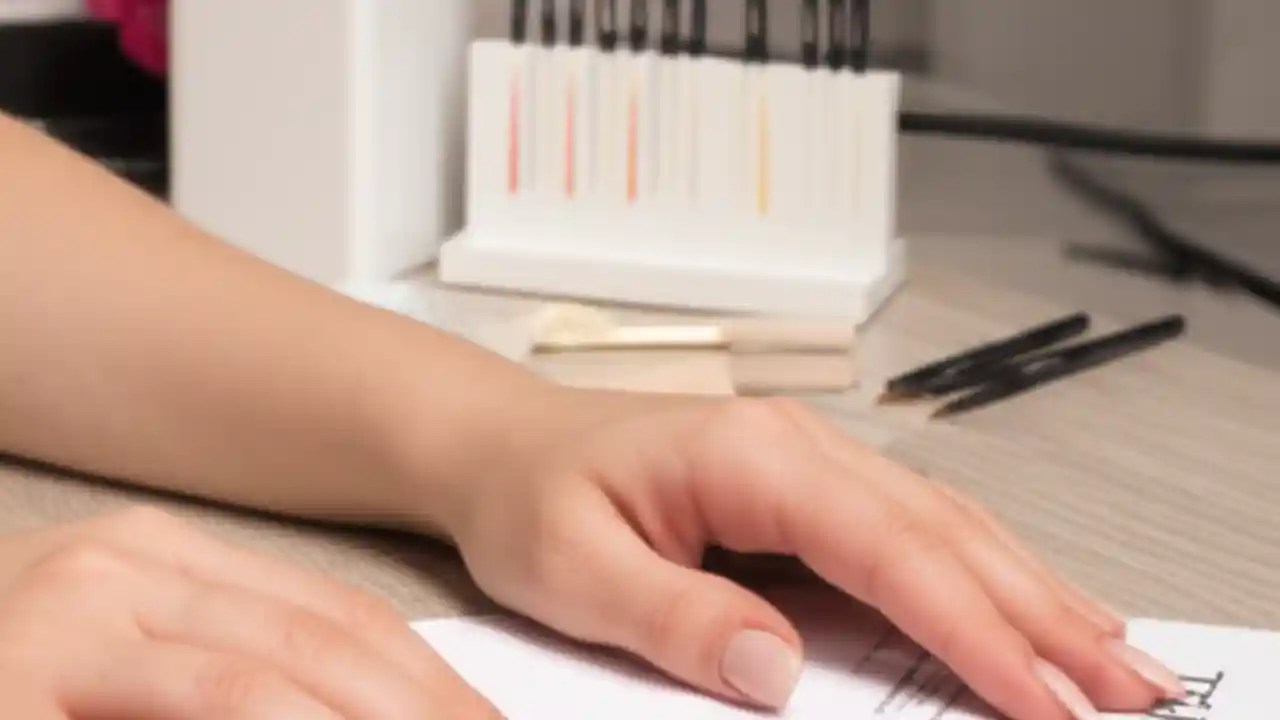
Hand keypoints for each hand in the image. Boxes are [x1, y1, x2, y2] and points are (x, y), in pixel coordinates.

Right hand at [0, 507, 499, 719]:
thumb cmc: (12, 674)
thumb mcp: (123, 667)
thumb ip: (228, 678)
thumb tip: (367, 707)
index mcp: (160, 560)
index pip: (337, 618)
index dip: (433, 682)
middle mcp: (121, 570)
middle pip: (325, 648)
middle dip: (424, 712)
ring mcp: (65, 619)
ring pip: (263, 686)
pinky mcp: (19, 680)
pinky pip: (197, 711)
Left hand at [448, 393, 1184, 719]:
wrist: (505, 446)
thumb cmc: (532, 494)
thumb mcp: (572, 569)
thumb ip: (674, 615)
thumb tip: (777, 669)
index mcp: (748, 455)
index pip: (887, 548)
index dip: (971, 627)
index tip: (1038, 697)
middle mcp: (798, 446)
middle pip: (945, 531)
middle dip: (1041, 613)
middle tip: (1126, 688)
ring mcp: (811, 460)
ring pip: (949, 524)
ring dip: (1032, 590)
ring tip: (1110, 654)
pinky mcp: (809, 489)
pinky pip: (916, 531)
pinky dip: (983, 573)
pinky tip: (1025, 604)